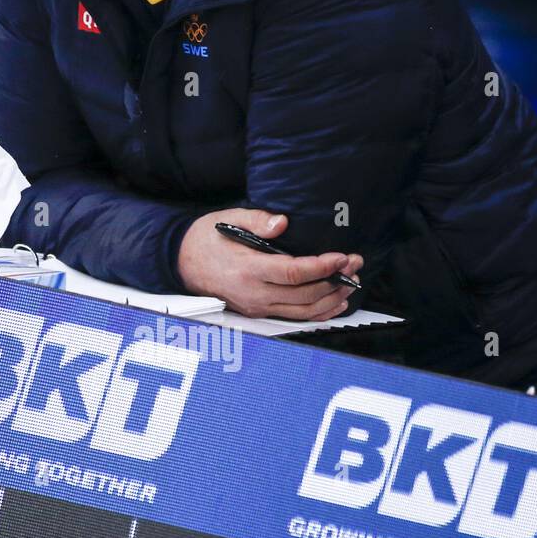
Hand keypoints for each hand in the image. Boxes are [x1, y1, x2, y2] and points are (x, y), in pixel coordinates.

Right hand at [177, 208, 363, 319]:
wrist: (182, 263)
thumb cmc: (206, 240)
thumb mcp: (227, 220)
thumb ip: (256, 220)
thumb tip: (283, 222)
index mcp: (247, 270)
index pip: (292, 273)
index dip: (322, 267)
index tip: (341, 256)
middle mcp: (253, 294)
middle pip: (304, 294)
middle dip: (335, 280)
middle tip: (354, 264)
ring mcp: (256, 307)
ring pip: (304, 311)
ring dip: (332, 299)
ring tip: (351, 283)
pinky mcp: (258, 312)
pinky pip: (295, 317)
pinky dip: (320, 313)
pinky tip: (335, 303)